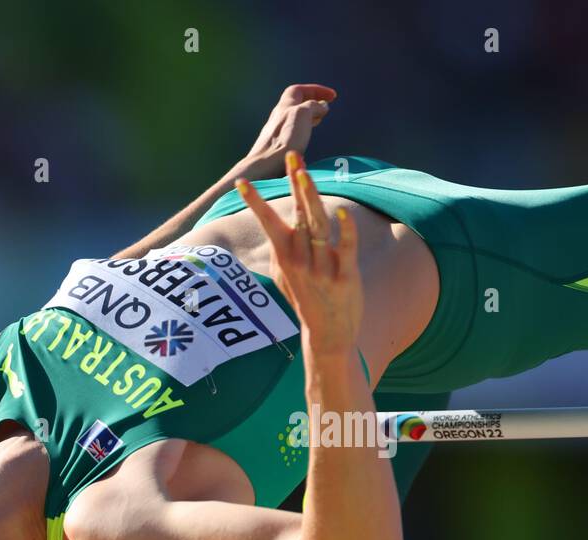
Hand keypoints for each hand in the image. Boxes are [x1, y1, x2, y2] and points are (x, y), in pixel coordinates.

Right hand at [237, 151, 360, 357]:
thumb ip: (280, 252)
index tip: (241, 182)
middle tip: (293, 155)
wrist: (328, 336)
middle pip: (298, 214)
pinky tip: (343, 213)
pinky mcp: (345, 276)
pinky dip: (345, 232)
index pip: (269, 223)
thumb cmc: (306, 303)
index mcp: (285, 257)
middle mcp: (300, 260)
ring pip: (317, 226)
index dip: (255, 202)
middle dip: (294, 184)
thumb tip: (271, 230)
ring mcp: (322, 268)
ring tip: (306, 174)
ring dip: (311, 199)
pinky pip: (345, 249)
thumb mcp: (285, 278)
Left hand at [238, 84, 336, 180]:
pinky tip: (306, 139)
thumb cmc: (285, 139)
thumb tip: (323, 106)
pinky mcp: (276, 147)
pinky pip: (292, 132)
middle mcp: (278, 117)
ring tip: (319, 120)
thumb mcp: (302, 114)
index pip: (300, 90)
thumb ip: (313, 106)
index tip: (333, 96)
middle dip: (312, 102)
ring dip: (308, 116)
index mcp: (284, 106)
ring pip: (294, 118)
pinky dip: (303, 130)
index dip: (317, 90)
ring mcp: (276, 132)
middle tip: (325, 108)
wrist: (265, 166)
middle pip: (296, 104)